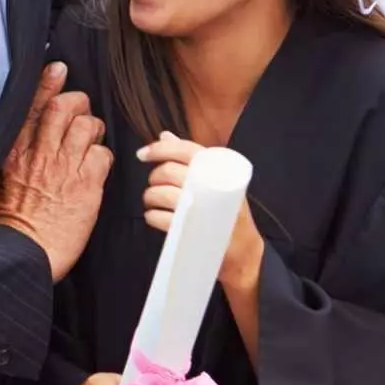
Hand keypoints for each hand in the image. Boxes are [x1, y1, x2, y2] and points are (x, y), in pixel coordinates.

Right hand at [0, 63, 111, 281]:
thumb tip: (28, 133)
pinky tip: (96, 168)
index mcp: (14, 151)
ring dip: (94, 129)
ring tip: (90, 142)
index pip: (32, 105)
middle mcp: (39, 154)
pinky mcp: (86, 185)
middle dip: (77, 102)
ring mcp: (64, 168)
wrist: (24, 253)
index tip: (58, 68)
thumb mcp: (0, 180)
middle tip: (80, 113)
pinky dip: (103, 156)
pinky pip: (103, 154)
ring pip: (88, 125)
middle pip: (64, 107)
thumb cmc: (13, 221)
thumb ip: (15, 153)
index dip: (47, 82)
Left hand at [138, 132, 261, 292]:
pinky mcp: (194, 230)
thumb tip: (165, 136)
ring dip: (150, 197)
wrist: (242, 248)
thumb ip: (189, 158)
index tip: (142, 154)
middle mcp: (213, 185)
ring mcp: (203, 209)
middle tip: (155, 185)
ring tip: (153, 202)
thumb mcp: (214, 179)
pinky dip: (152, 216)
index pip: (186, 149)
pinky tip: (154, 217)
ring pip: (162, 194)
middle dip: (154, 177)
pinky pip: (161, 218)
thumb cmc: (225, 211)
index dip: (160, 149)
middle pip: (169, 172)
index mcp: (220, 168)